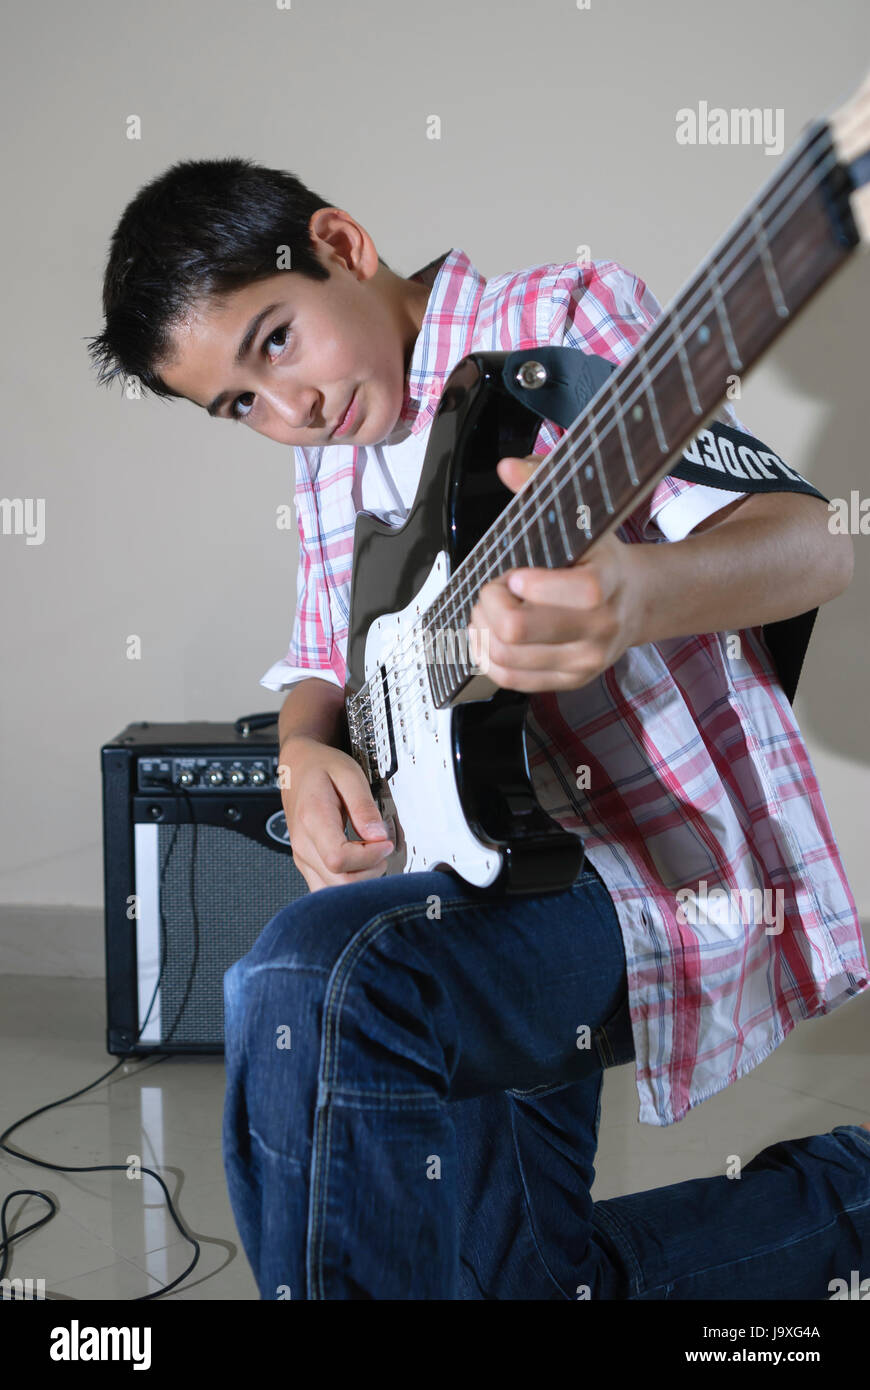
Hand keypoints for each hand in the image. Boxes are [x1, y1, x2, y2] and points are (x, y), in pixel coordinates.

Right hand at [279, 736, 393, 891]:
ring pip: (331, 891)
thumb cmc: (321, 768)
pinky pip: (326, 886)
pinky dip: (348, 881)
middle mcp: (303, 844)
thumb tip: (378, 836)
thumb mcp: (349, 775)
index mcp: (312, 819)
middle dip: (369, 871)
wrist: (298, 767)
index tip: (384, 842)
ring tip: (370, 855)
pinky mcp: (306, 862)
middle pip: (338, 882)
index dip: (368, 856)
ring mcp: (302, 856)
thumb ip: (364, 806)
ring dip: (359, 880)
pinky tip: (359, 861)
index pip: (338, 859)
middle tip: (381, 849)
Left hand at [468, 454, 642, 691]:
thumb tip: (509, 468)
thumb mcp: (581, 518)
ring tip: (489, 608)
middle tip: (495, 588)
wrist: (637, 602)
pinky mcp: (569, 681)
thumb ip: (542, 487)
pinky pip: (510, 679)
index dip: (534, 584)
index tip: (515, 574)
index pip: (581, 591)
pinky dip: (487, 655)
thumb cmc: (599, 559)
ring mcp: (584, 660)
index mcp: (609, 582)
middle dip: (491, 603)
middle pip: (521, 630)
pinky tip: (490, 633)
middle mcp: (600, 627)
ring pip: (506, 657)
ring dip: (482, 629)